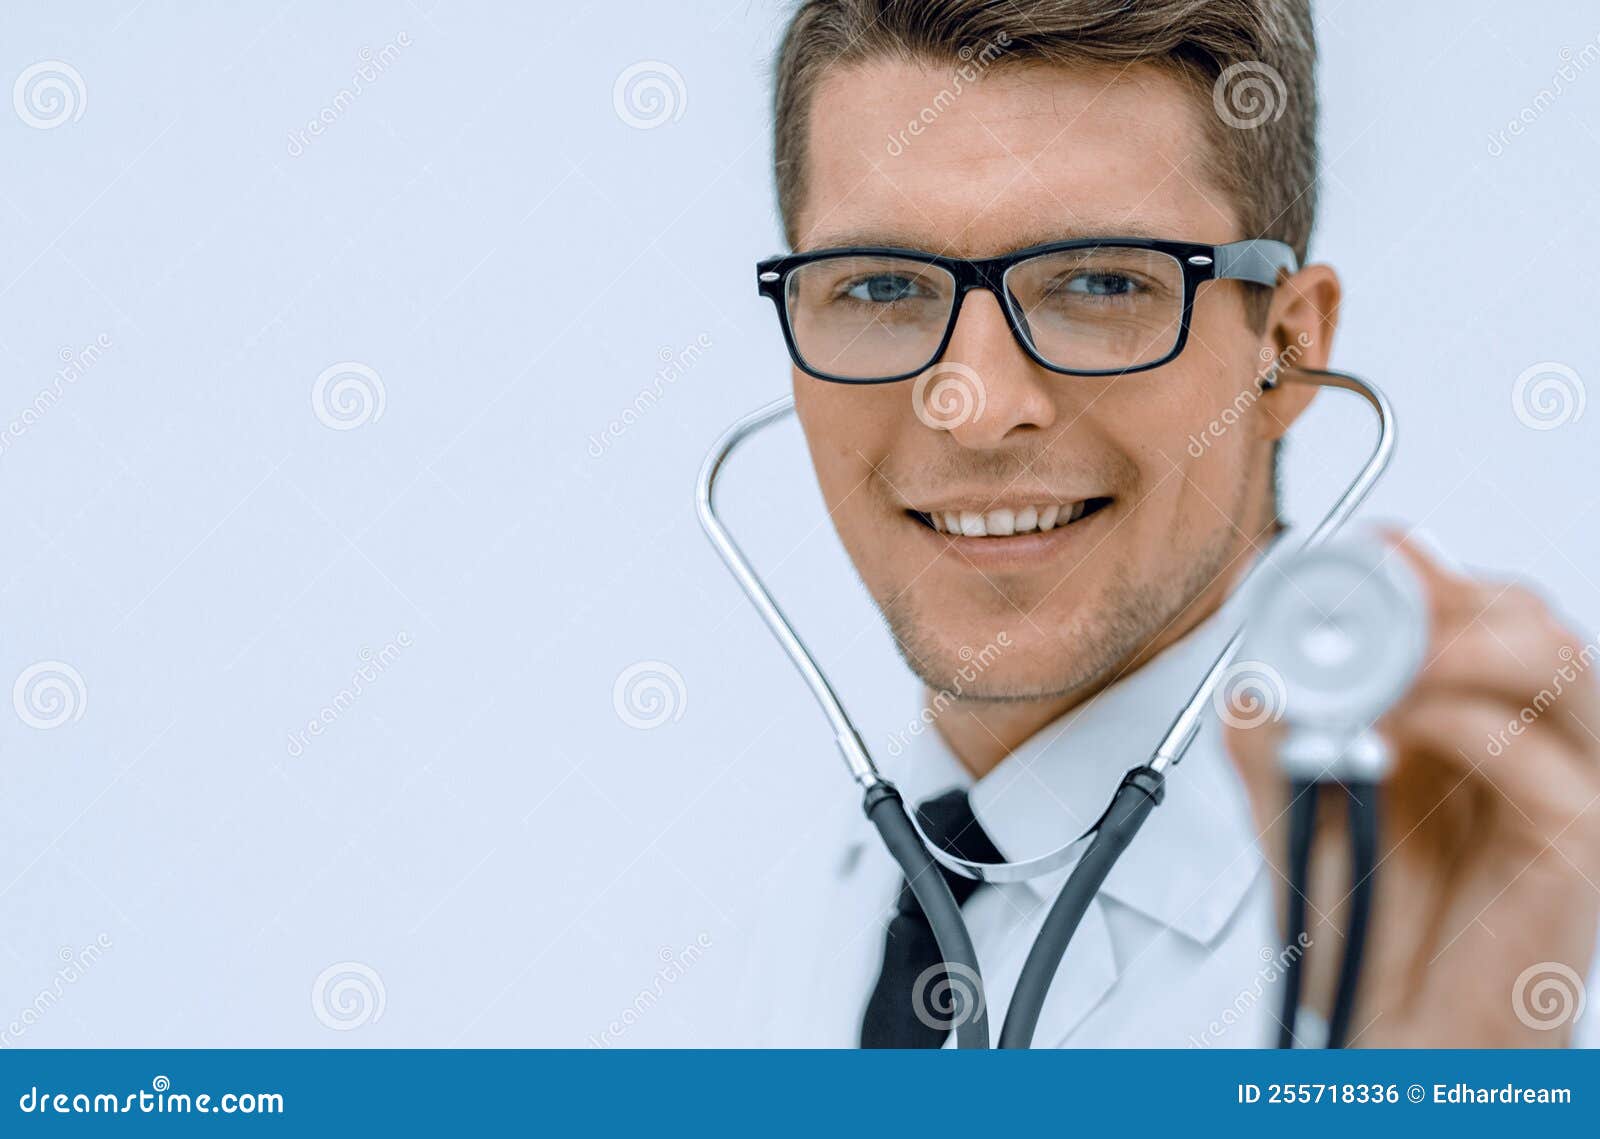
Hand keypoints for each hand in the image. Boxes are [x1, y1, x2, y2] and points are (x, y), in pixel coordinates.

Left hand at [1227, 531, 1599, 1045]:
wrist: (1394, 1036)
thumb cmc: (1363, 927)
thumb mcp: (1295, 808)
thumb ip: (1272, 740)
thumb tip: (1250, 676)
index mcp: (1467, 720)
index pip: (1469, 609)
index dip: (1416, 567)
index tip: (1349, 547)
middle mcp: (1525, 745)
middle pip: (1525, 619)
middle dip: (1443, 590)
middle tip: (1367, 591)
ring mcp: (1563, 792)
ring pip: (1560, 666)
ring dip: (1464, 639)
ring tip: (1384, 651)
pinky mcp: (1575, 851)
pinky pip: (1544, 767)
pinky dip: (1468, 726)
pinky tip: (1403, 721)